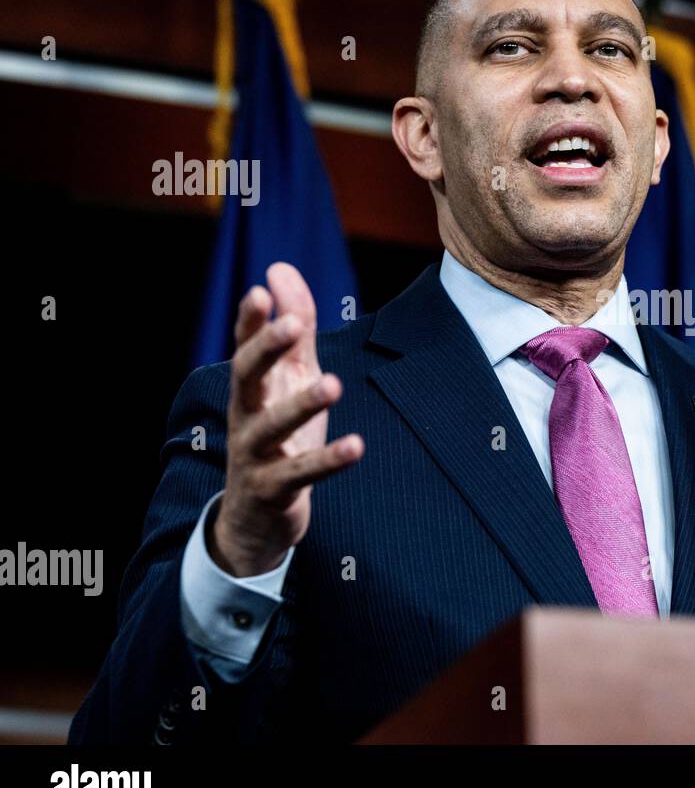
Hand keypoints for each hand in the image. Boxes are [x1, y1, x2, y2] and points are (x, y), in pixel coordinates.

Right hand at [211, 263, 364, 576]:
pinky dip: (327, 460)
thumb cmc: (277, 436)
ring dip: (300, 404)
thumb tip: (279, 268)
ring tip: (333, 384)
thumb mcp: (289, 379)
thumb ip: (294, 330)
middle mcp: (244, 415)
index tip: (261, 290)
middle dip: (265, 349)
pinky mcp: (271, 490)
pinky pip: (299, 474)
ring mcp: (254, 455)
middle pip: (246, 376)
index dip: (251, 320)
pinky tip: (356, 445)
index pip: (244, 346)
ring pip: (271, 425)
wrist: (254, 519)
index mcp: (251, 387)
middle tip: (291, 324)